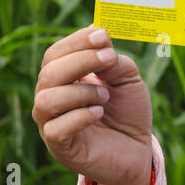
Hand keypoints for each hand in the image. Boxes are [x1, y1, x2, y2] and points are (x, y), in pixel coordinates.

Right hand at [33, 26, 153, 184]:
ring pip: (46, 100)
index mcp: (62, 79)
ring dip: (80, 92)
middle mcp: (50, 99)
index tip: (102, 34)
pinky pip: (55, 129)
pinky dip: (79, 116)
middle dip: (80, 61)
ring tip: (106, 96)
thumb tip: (99, 40)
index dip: (76, 41)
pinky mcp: (60, 148)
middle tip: (109, 59)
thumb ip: (113, 61)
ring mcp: (51, 124)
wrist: (138, 151)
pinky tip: (99, 113)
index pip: (54, 54)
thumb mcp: (127, 80)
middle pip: (48, 73)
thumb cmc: (128, 113)